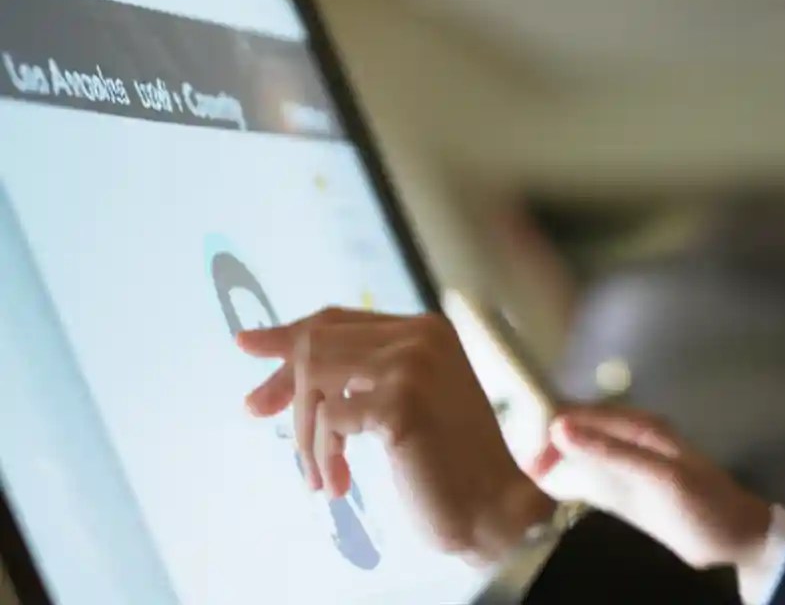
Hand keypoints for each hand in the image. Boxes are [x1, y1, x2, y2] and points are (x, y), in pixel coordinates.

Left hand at [238, 307, 553, 564]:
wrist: (494, 509)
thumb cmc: (446, 465)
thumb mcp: (399, 407)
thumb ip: (353, 378)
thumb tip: (260, 367)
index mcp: (427, 330)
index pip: (338, 319)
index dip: (290, 334)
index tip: (247, 343)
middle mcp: (421, 336)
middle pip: (317, 343)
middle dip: (285, 386)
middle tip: (255, 412)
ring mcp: (412, 365)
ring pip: (315, 377)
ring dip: (305, 433)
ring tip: (320, 474)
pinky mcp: (401, 401)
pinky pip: (330, 420)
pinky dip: (322, 457)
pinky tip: (337, 485)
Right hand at [531, 405, 771, 570]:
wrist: (734, 538)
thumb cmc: (701, 504)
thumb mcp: (657, 476)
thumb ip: (611, 452)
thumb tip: (560, 427)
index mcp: (641, 426)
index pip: (585, 414)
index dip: (553, 426)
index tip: (526, 448)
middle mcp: (632, 437)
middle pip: (581, 428)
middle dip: (549, 442)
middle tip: (524, 467)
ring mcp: (630, 462)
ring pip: (584, 450)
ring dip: (557, 458)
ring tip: (529, 473)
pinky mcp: (630, 486)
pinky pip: (593, 473)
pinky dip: (571, 476)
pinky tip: (553, 485)